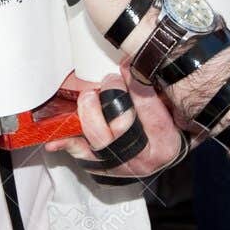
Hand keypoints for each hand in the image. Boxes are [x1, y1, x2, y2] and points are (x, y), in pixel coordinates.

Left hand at [43, 67, 185, 179]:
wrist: (163, 155)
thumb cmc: (170, 127)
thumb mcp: (172, 106)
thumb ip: (155, 86)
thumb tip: (133, 61)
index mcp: (166, 140)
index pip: (148, 106)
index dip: (134, 82)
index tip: (127, 65)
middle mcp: (145, 157)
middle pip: (120, 127)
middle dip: (110, 96)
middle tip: (108, 81)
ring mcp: (122, 166)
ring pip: (98, 141)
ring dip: (88, 115)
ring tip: (89, 97)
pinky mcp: (104, 168)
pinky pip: (81, 155)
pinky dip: (68, 143)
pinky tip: (56, 138)